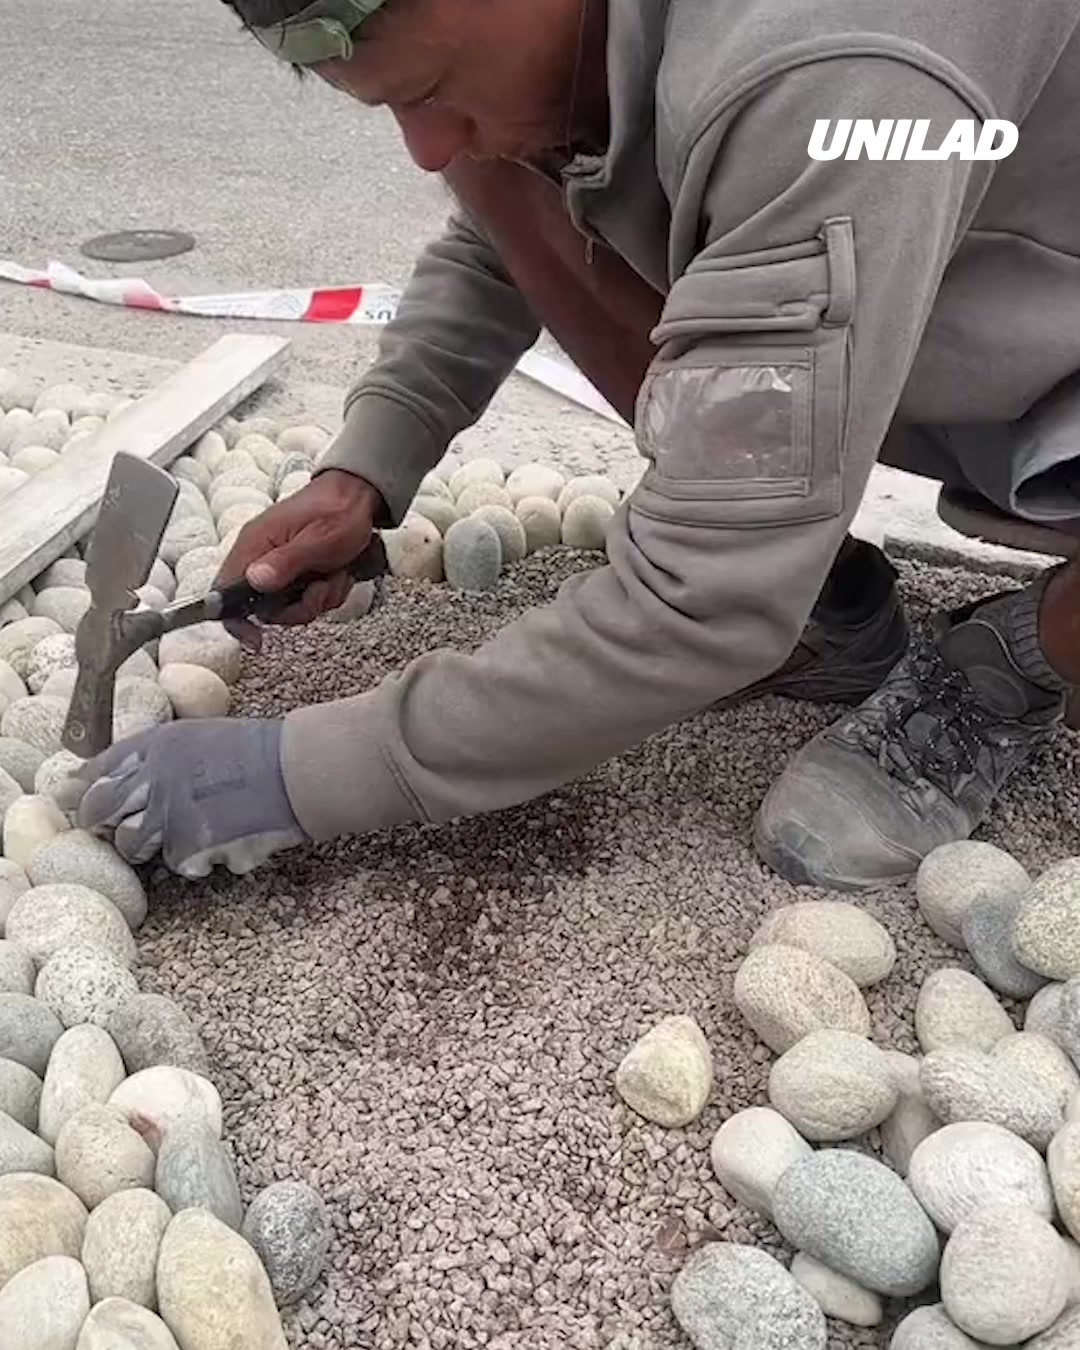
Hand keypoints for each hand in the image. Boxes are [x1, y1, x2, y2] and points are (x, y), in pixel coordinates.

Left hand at [70, 719, 307, 878]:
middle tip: (125, 831)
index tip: (86, 805)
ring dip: (155, 847)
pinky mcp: (188, 846)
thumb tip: (125, 784)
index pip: (95, 771)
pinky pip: (178, 865)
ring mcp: (167, 813)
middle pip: (97, 811)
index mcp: (155, 744)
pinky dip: (201, 860)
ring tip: (195, 833)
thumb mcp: (200, 737)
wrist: (298, 770)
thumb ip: (160, 759)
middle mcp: (151, 776)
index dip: (85, 792)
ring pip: (131, 845)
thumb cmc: (261, 752)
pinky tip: (227, 841)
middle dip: (105, 825)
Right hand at [216, 470, 383, 640]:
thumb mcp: (318, 540)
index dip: (235, 620)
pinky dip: (325, 593)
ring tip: (334, 576)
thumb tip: (254, 582)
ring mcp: (278, 566)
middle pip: (261, 608)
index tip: (257, 637)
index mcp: (254, 545)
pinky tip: (338, 574)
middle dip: (296, 609)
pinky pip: (305, 599)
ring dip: (316, 600)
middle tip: (320, 590)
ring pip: (288, 607)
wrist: (359, 498)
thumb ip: (286, 562)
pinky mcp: (296, 572)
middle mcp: (260, 557)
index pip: (223, 592)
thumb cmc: (338, 512)